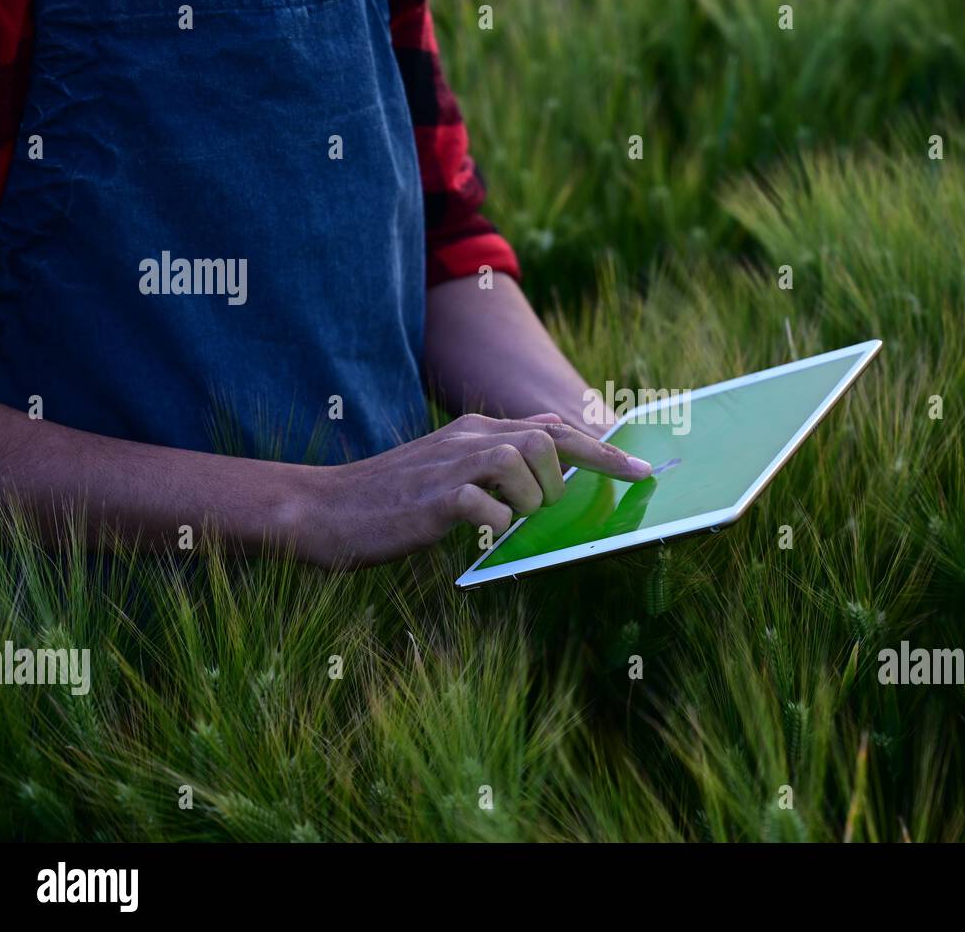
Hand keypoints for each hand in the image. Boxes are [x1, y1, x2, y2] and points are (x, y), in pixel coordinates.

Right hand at [297, 413, 650, 568]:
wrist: (323, 510)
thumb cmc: (391, 498)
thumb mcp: (449, 464)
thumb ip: (497, 454)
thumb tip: (551, 441)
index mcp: (476, 430)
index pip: (552, 429)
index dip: (602, 448)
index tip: (641, 469)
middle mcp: (469, 438)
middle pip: (550, 438)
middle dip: (595, 464)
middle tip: (614, 490)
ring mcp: (452, 465)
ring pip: (526, 462)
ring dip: (536, 499)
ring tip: (517, 519)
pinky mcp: (436, 499)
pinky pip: (490, 509)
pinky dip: (499, 526)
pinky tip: (483, 535)